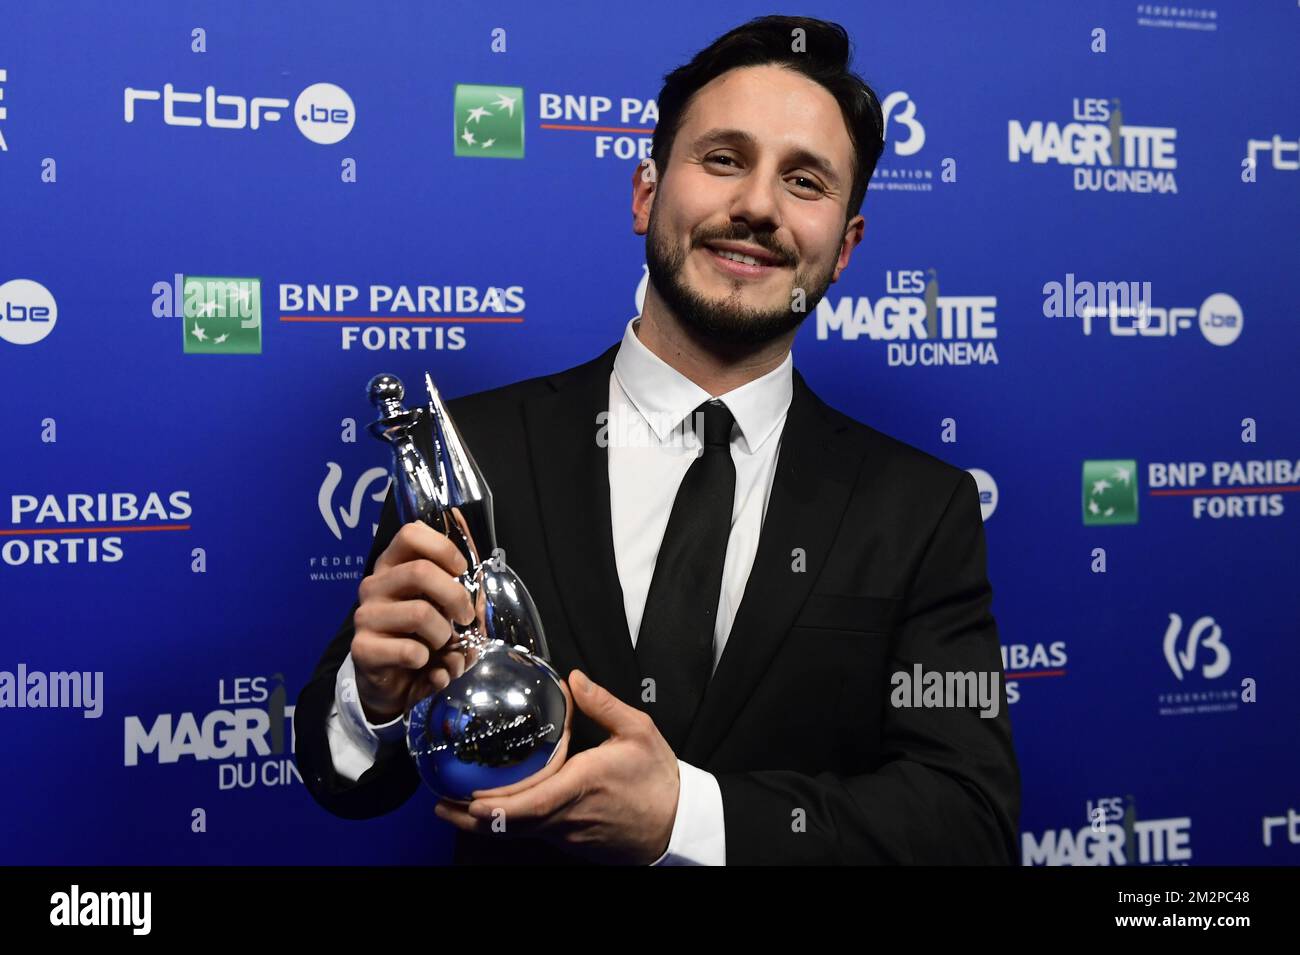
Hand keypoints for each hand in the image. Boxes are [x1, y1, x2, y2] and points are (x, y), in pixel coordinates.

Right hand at [350, 521, 477, 722]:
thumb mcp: (439, 606)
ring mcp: (365, 616)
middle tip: (465, 617)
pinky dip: (429, 662)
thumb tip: (480, 592)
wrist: (390, 681)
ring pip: (420, 613)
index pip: (410, 534)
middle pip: (420, 572)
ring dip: (443, 634)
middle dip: (455, 596)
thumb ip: (457, 592)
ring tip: (442, 646)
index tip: (460, 570)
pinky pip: (410, 650)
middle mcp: (374, 585)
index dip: (443, 548)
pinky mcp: (363, 649)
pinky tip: (426, 665)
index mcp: (392, 566)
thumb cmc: (420, 634)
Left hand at [434, 670, 680, 864]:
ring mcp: (569, 834)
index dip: (494, 807)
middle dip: (472, 817)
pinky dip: (511, 825)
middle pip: (511, 825)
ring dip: (488, 823)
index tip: (466, 799)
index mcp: (580, 785)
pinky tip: (498, 812)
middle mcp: (567, 815)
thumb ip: (603, 704)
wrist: (678, 823)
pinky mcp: (574, 842)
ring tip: (457, 807)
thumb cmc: (658, 778)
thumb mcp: (638, 731)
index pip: (529, 803)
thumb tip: (573, 679)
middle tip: (442, 803)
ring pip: (520, 832)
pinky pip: (536, 834)